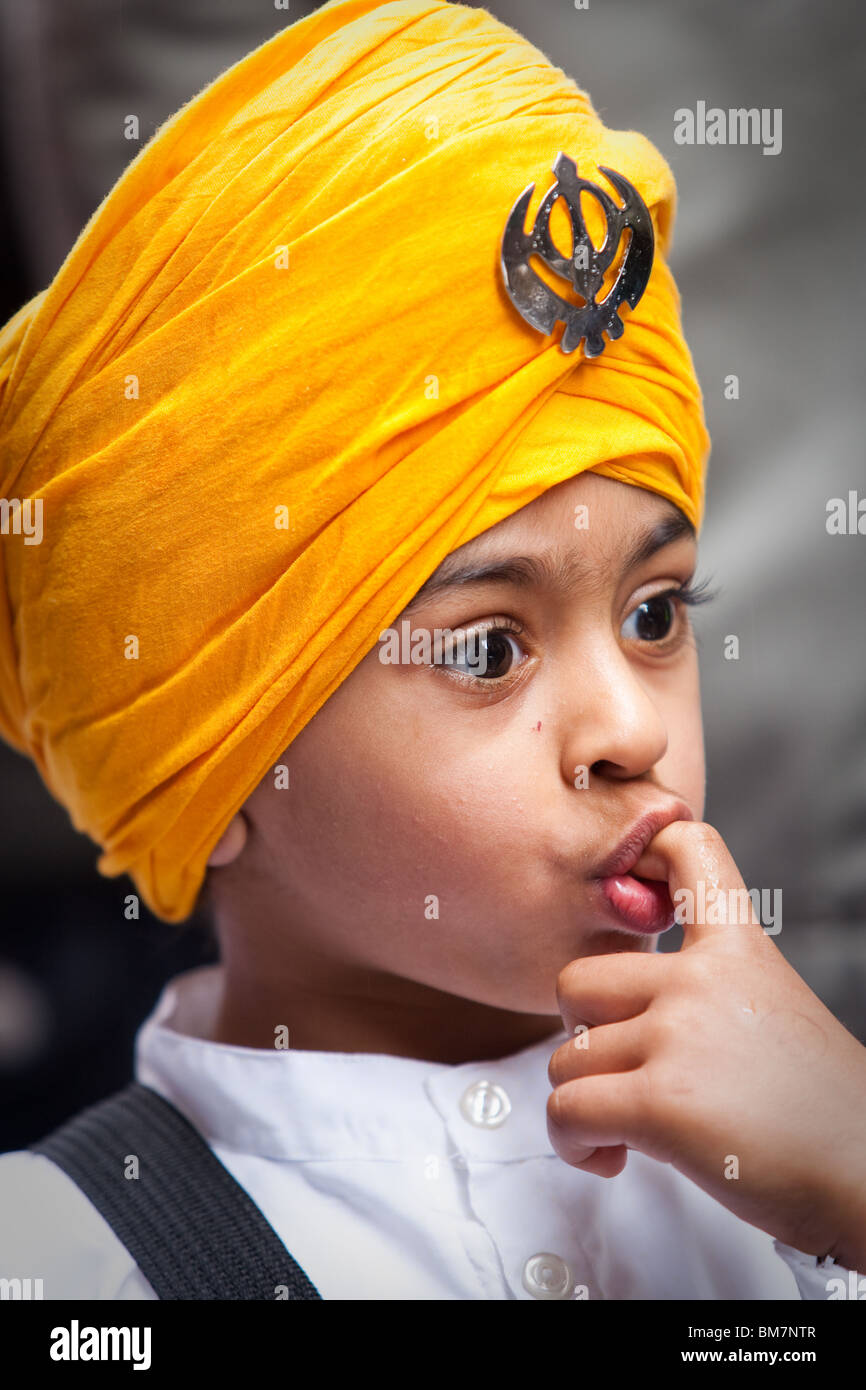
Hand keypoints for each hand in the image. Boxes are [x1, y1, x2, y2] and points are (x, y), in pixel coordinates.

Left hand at [547, 820, 865, 1270]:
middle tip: (623, 1074)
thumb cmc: (821, 1113)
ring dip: (583, 1103)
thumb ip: (709, 989)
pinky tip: (611, 1156)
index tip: (636, 873)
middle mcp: (701, 979)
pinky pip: (565, 1110)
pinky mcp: (659, 1103)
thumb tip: (628, 1008)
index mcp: (738, 948)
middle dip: (583, 1034)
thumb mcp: (775, 1010)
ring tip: (625, 1133)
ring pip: (566, 1058)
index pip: (689, 850)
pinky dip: (573, 1142)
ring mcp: (677, 1036)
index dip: (650, 850)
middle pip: (576, 981)